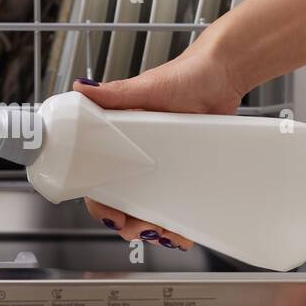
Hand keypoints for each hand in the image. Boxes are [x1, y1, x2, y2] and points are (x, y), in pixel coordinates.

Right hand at [73, 41, 245, 248]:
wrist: (224, 73)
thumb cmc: (184, 74)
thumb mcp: (145, 87)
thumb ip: (113, 94)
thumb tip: (82, 90)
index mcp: (120, 138)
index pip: (99, 177)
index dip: (101, 201)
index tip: (111, 215)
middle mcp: (137, 155)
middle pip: (123, 200)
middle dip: (129, 222)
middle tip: (140, 228)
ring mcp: (163, 165)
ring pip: (150, 207)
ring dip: (153, 226)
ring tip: (165, 232)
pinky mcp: (187, 169)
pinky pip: (178, 201)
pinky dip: (179, 220)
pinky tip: (184, 229)